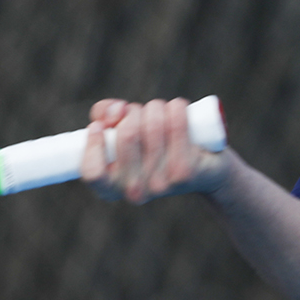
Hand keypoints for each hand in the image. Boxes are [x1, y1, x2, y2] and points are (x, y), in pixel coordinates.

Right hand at [82, 97, 229, 203]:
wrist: (206, 167)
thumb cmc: (156, 145)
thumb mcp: (123, 131)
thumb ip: (103, 116)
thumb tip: (115, 112)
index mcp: (112, 187)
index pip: (92, 172)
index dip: (93, 143)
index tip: (99, 126)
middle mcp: (135, 192)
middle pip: (127, 135)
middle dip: (133, 111)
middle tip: (142, 113)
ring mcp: (161, 185)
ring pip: (152, 125)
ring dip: (156, 107)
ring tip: (163, 111)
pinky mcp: (185, 173)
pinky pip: (176, 125)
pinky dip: (176, 108)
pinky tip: (179, 108)